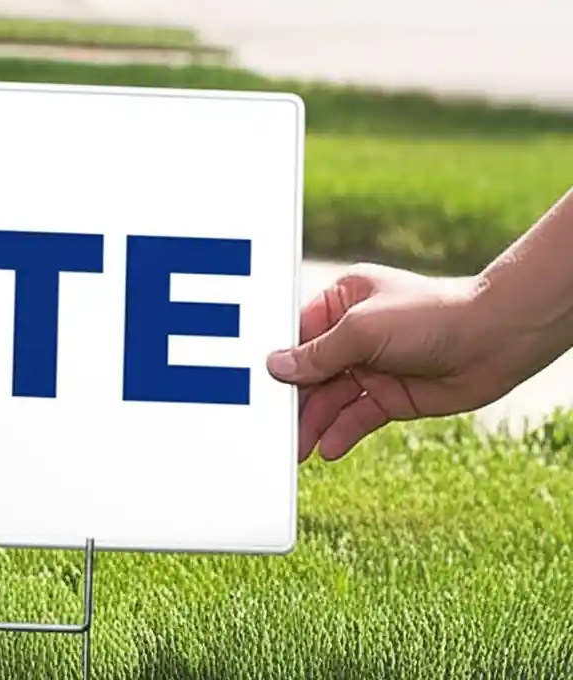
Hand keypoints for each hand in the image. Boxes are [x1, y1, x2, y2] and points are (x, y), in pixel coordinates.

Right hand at [265, 263, 521, 461]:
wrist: (496, 340)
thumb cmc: (433, 316)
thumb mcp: (362, 330)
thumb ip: (317, 354)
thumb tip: (276, 367)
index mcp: (341, 302)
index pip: (297, 337)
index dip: (278, 364)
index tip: (256, 389)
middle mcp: (352, 335)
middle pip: (310, 374)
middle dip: (294, 402)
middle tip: (274, 429)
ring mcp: (370, 367)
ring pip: (330, 400)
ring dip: (314, 425)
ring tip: (299, 450)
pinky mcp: (389, 396)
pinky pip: (356, 418)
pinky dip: (342, 434)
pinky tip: (329, 450)